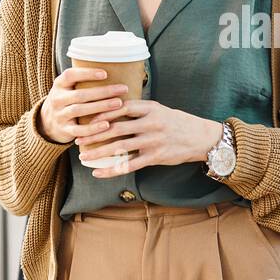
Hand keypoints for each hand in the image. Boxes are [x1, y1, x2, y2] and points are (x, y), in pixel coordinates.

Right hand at [38, 67, 128, 143]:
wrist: (48, 122)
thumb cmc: (67, 99)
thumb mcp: (68, 87)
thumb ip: (83, 80)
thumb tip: (113, 65)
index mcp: (59, 85)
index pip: (70, 75)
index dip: (87, 73)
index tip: (105, 73)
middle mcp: (57, 99)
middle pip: (80, 94)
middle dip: (103, 92)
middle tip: (123, 89)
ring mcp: (59, 115)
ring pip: (80, 110)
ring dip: (101, 107)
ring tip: (119, 103)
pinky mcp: (64, 130)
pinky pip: (79, 130)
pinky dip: (93, 128)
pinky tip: (107, 125)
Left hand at [74, 100, 223, 177]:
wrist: (201, 137)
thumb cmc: (177, 123)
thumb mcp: (159, 110)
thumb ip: (139, 109)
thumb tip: (113, 107)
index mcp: (150, 109)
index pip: (121, 108)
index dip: (102, 113)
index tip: (87, 119)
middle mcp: (151, 124)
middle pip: (116, 128)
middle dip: (94, 135)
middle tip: (79, 139)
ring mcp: (153, 141)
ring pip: (119, 147)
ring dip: (98, 152)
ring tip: (83, 156)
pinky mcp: (155, 157)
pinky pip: (129, 165)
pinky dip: (111, 170)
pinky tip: (98, 173)